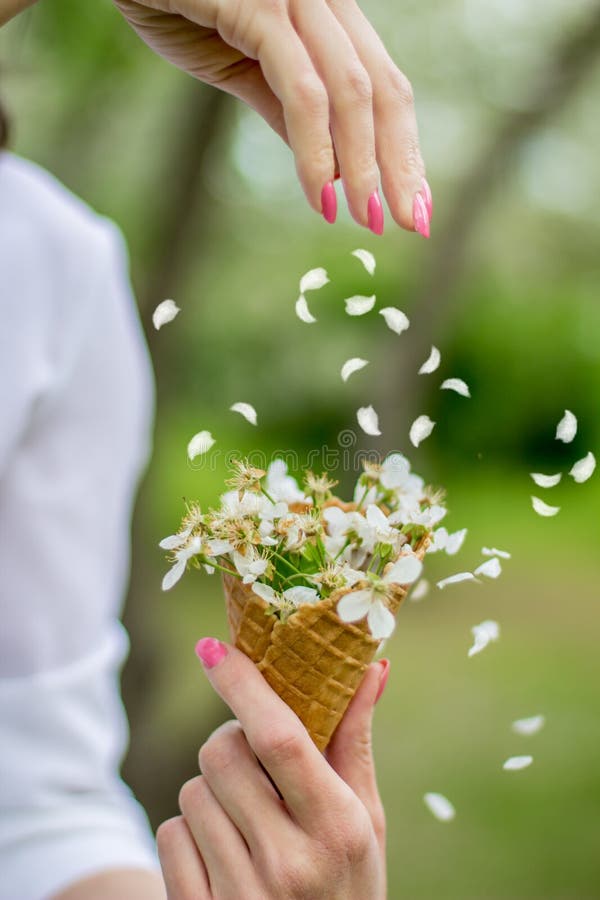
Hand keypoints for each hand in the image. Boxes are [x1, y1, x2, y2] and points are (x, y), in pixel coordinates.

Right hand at [113, 0, 431, 235]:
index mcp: (326, 12)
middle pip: (382, 91)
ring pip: (351, 92)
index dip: (403, 147)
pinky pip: (302, 90)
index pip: (382, 86)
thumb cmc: (176, 0)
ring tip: (366, 220)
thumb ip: (285, 108)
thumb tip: (327, 168)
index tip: (413, 202)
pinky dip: (316, 150)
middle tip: (407, 223)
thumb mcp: (239, 65)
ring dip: (363, 166)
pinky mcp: (262, 6)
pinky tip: (321, 197)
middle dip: (398, 164)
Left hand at [157, 638, 389, 898]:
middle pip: (221, 753)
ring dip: (213, 789)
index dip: (243, 686)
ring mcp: (240, 894)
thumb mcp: (365, 819)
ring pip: (192, 790)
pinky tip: (224, 854)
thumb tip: (374, 667)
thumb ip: (356, 742)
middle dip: (231, 740)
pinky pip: (170, 834)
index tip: (211, 648)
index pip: (281, 738)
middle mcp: (288, 862)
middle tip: (255, 761)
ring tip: (247, 818)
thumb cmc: (350, 883)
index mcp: (337, 828)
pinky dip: (191, 831)